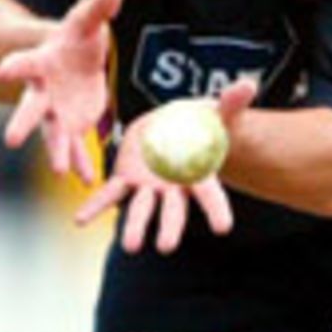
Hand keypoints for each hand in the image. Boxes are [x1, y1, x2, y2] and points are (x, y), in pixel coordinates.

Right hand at [0, 0, 123, 184]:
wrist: (75, 61)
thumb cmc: (75, 39)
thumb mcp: (87, 21)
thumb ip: (99, 7)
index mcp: (42, 62)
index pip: (25, 63)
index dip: (15, 67)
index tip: (3, 71)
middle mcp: (42, 92)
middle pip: (30, 109)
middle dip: (22, 124)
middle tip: (10, 140)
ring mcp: (55, 112)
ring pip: (52, 135)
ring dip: (57, 152)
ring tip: (61, 171)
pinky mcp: (71, 126)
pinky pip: (75, 149)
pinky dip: (82, 164)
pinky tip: (87, 181)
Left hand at [75, 76, 258, 252]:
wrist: (173, 128)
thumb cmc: (199, 125)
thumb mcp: (215, 113)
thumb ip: (229, 104)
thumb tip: (250, 85)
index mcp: (198, 176)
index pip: (210, 195)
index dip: (217, 211)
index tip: (224, 228)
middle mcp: (173, 189)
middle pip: (173, 211)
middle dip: (169, 227)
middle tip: (166, 246)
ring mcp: (148, 187)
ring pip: (142, 209)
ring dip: (135, 227)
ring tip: (131, 246)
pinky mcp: (126, 179)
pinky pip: (110, 195)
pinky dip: (95, 207)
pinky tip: (80, 220)